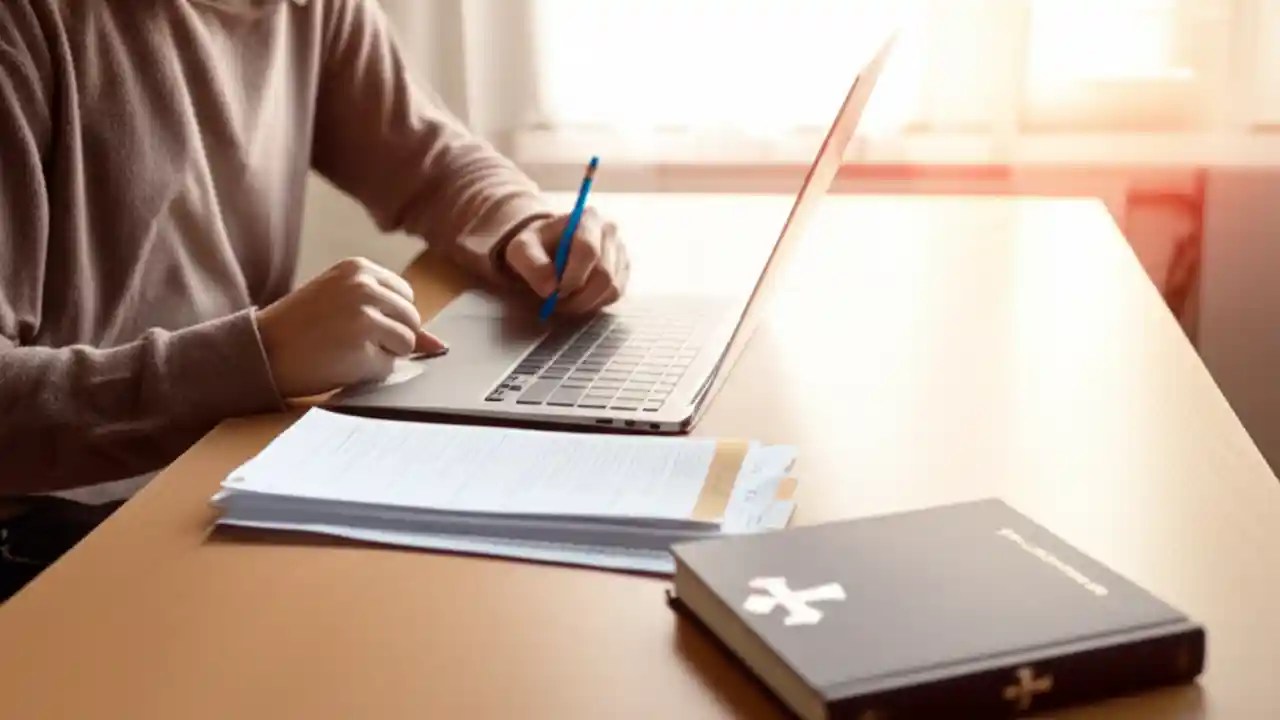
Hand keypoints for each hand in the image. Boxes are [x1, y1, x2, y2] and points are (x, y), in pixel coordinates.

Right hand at [255, 257, 446, 397]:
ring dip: (383, 355)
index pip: (406, 295)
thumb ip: (389, 314)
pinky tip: (340, 363)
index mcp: (359, 268)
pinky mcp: (362, 349)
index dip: (387, 316)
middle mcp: (364, 287)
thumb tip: (440, 344)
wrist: (261, 350)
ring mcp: (364, 317)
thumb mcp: (343, 304)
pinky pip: (389, 367)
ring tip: (344, 349)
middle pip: (413, 319)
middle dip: (391, 336)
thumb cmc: (302, 328)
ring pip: (407, 344)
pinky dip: (370, 372)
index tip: (354, 321)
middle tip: (348, 338)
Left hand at [503, 207, 629, 313]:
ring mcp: (620, 251)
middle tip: (557, 302)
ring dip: (586, 302)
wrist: (550, 246)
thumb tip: (551, 288)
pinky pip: (615, 294)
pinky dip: (595, 302)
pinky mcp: (623, 269)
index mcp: (587, 218)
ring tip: (565, 300)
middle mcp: (610, 231)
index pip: (588, 251)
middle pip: (604, 274)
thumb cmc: (536, 245)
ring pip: (612, 288)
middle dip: (579, 296)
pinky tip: (578, 297)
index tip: (555, 292)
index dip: (573, 278)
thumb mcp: (521, 250)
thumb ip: (532, 266)